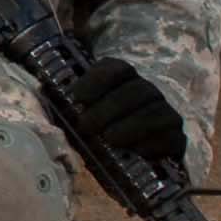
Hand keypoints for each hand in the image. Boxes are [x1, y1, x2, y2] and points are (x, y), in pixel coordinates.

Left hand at [70, 57, 186, 165]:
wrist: (144, 140)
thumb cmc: (103, 121)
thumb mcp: (86, 106)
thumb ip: (67, 99)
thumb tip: (43, 94)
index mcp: (124, 77)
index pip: (116, 69)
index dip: (95, 80)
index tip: (76, 97)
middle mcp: (148, 90)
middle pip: (135, 92)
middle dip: (108, 108)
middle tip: (86, 125)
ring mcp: (166, 113)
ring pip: (154, 113)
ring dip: (130, 126)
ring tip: (109, 139)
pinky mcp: (177, 138)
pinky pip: (171, 139)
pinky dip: (154, 145)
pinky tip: (137, 152)